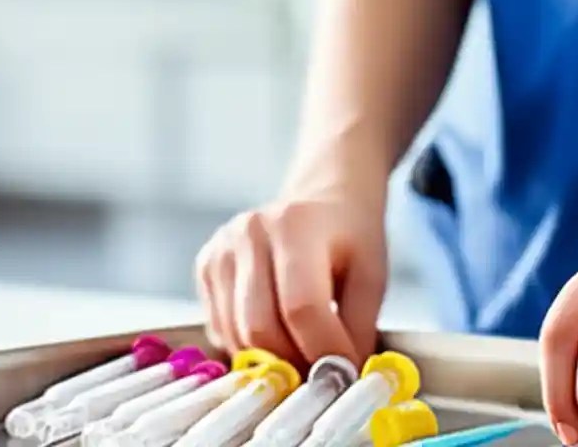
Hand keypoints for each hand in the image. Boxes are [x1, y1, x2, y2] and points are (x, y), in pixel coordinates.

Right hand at [194, 198, 386, 366]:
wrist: (320, 199)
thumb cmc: (348, 237)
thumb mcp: (371, 276)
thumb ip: (357, 327)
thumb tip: (340, 378)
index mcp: (295, 225)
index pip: (301, 306)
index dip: (323, 351)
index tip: (343, 375)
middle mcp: (249, 232)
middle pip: (260, 326)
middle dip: (294, 362)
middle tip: (321, 371)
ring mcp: (221, 249)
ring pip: (236, 335)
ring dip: (271, 360)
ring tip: (301, 350)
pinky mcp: (205, 266)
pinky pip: (220, 329)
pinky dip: (248, 346)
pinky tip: (275, 330)